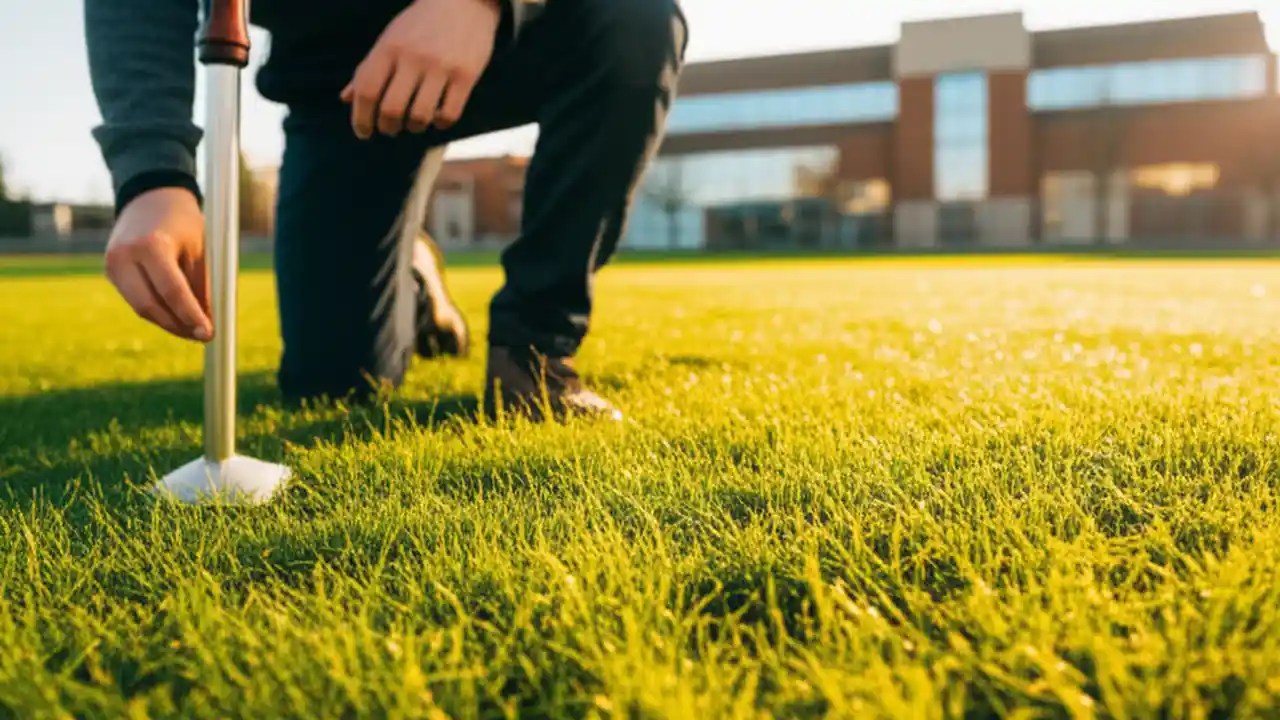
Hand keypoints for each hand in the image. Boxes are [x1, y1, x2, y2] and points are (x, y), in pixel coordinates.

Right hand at [104, 187, 211, 341]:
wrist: (150, 197)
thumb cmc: (183, 222)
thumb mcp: (200, 249)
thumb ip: (203, 286)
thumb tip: (208, 323)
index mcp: (151, 245)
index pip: (172, 292)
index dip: (190, 316)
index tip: (209, 333)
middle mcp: (125, 256)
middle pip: (149, 306)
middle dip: (177, 326)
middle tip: (202, 336)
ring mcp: (112, 265)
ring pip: (141, 307)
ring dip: (168, 322)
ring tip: (193, 329)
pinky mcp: (111, 272)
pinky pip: (136, 299)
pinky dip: (157, 310)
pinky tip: (176, 315)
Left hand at [341, 0, 500, 138]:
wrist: (463, 1)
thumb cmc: (420, 26)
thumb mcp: (389, 40)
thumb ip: (368, 69)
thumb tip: (345, 99)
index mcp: (389, 48)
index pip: (366, 91)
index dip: (361, 119)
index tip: (364, 133)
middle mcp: (412, 57)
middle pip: (391, 110)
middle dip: (388, 127)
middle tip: (391, 128)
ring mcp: (440, 67)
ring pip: (420, 117)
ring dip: (414, 127)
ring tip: (415, 122)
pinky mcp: (466, 75)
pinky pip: (448, 115)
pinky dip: (440, 123)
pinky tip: (438, 116)